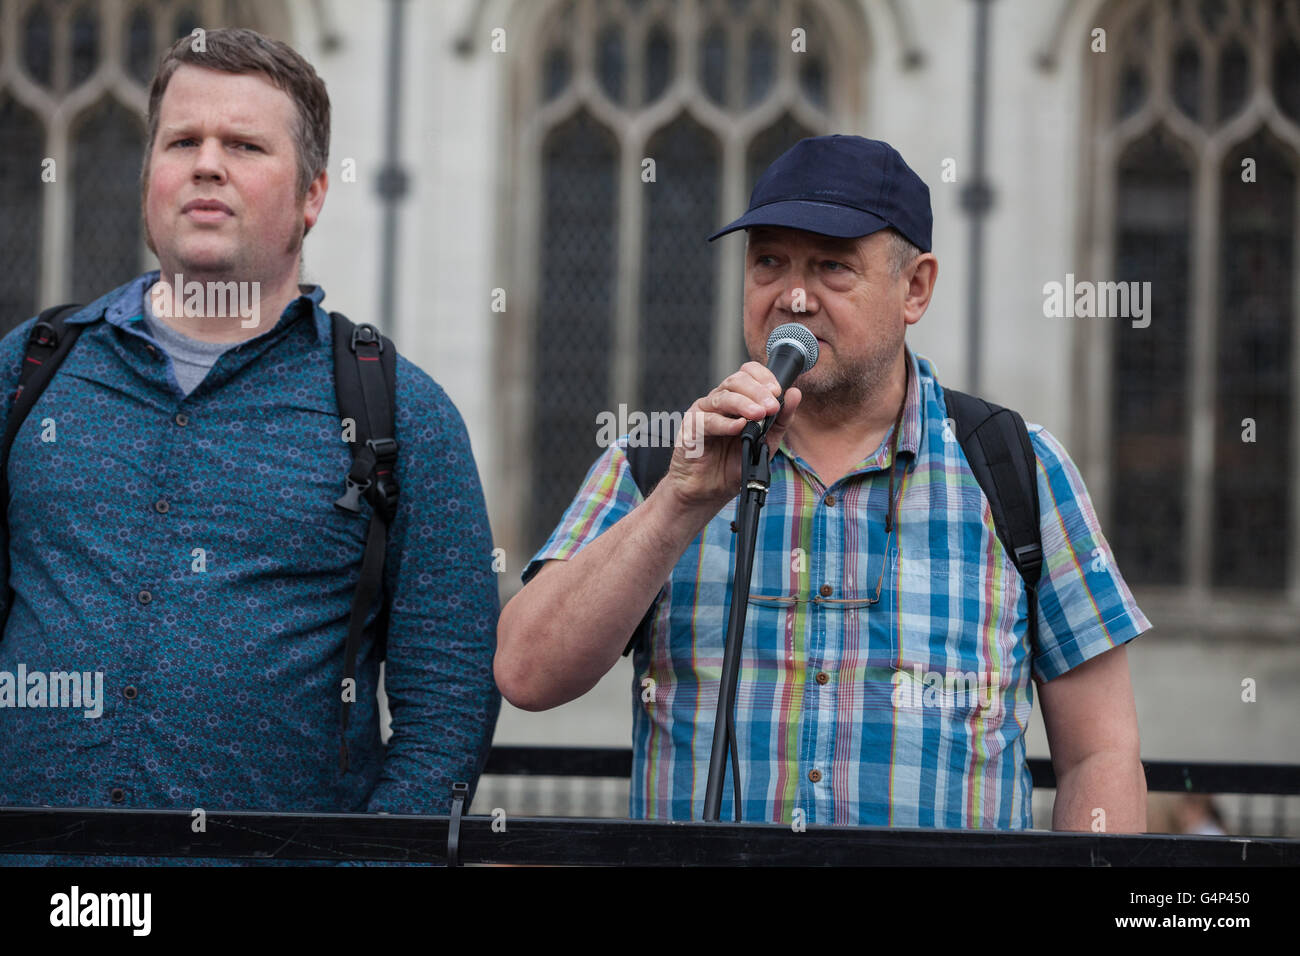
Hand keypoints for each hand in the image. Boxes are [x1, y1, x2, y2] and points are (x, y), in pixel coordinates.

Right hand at [660, 362, 801, 512]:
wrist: (711, 490)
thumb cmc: (735, 463)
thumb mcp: (767, 441)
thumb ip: (781, 418)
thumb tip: (795, 393)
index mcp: (737, 398)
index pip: (748, 373)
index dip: (763, 377)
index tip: (778, 391)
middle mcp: (719, 400)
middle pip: (736, 381)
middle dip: (757, 391)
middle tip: (771, 406)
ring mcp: (703, 412)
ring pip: (723, 397)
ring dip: (743, 404)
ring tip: (759, 414)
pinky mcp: (691, 429)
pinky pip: (707, 421)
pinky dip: (725, 423)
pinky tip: (739, 427)